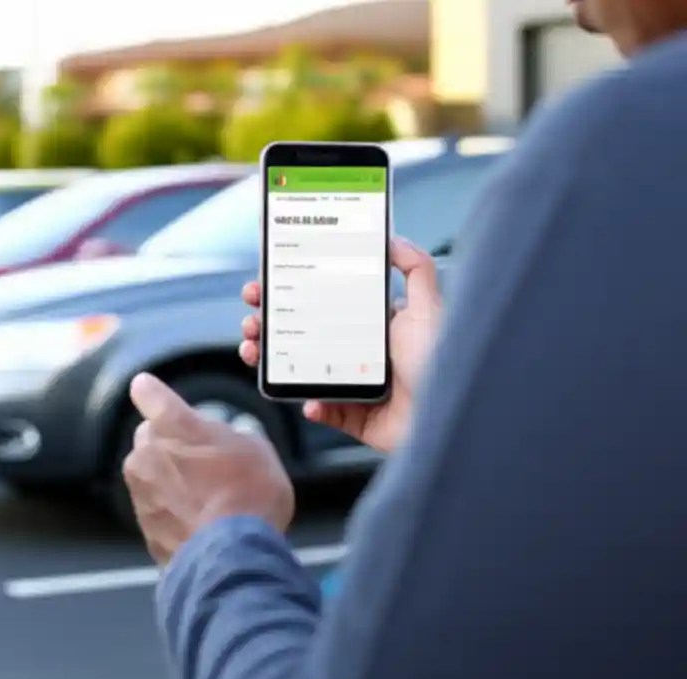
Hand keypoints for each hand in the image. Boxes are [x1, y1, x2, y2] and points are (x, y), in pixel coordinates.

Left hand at [122, 373, 293, 564]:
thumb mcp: (256, 449)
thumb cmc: (248, 494)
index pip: (148, 393)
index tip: (149, 391)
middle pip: (150, 437)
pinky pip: (156, 509)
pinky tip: (200, 522)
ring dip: (170, 481)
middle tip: (205, 462)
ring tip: (208, 499)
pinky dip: (171, 512)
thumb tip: (224, 438)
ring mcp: (139, 491)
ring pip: (150, 475)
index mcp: (172, 425)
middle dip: (170, 445)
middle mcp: (145, 453)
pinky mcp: (143, 525)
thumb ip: (230, 434)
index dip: (151, 393)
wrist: (231, 556)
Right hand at [239, 236, 441, 452]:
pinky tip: (307, 398)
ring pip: (300, 370)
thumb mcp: (430, 305)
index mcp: (372, 324)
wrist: (451, 415)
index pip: (321, 302)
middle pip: (302, 335)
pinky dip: (308, 404)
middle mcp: (359, 352)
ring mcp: (353, 385)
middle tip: (252, 319)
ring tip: (255, 351)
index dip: (290, 294)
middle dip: (268, 326)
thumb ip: (415, 267)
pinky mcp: (354, 417)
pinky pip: (322, 410)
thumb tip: (393, 237)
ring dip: (271, 360)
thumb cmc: (442, 361)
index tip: (265, 286)